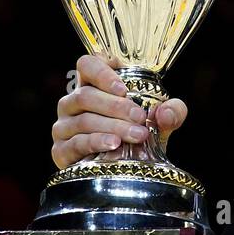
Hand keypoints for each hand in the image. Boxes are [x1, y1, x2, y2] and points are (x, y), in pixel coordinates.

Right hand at [50, 54, 188, 168]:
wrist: (127, 169)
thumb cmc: (138, 135)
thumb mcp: (161, 121)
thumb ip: (172, 111)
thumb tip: (165, 112)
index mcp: (93, 86)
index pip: (87, 65)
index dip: (102, 72)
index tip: (124, 88)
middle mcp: (72, 103)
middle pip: (86, 95)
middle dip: (117, 106)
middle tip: (140, 117)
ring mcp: (64, 126)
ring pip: (84, 120)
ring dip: (113, 126)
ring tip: (137, 135)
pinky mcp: (61, 151)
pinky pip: (76, 143)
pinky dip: (97, 142)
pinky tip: (114, 144)